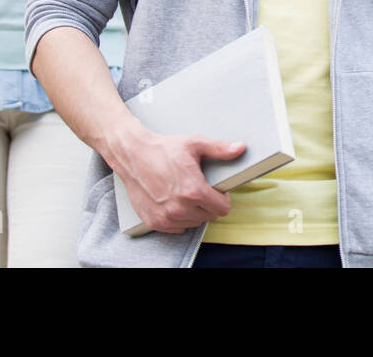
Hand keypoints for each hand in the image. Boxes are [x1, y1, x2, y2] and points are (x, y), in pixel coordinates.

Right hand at [111, 129, 245, 233]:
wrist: (132, 155)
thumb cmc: (163, 148)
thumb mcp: (195, 144)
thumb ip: (220, 149)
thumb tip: (240, 148)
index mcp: (194, 191)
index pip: (222, 209)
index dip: (223, 198)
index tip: (217, 190)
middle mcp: (180, 208)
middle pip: (209, 216)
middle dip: (209, 204)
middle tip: (200, 189)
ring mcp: (166, 217)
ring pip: (193, 223)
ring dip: (194, 212)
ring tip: (186, 194)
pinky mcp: (153, 222)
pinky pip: (177, 228)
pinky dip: (178, 218)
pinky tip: (174, 202)